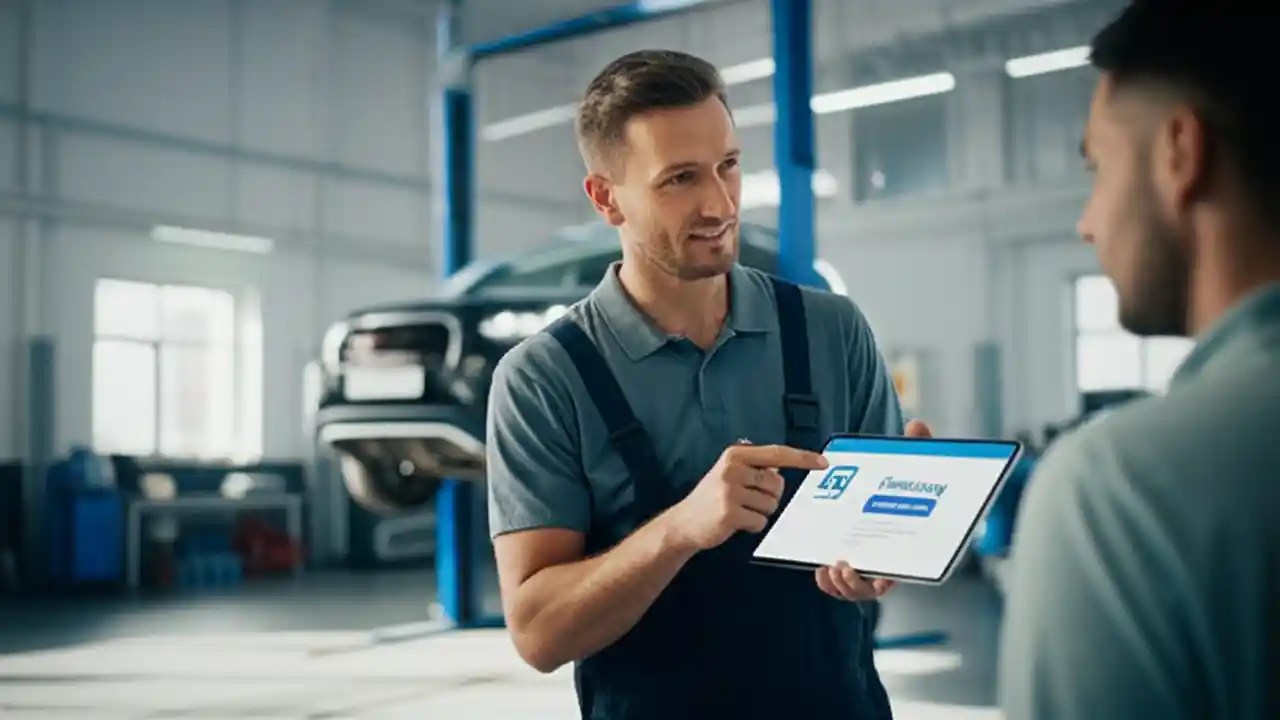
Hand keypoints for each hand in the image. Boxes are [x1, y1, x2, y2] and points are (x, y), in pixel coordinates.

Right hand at [666, 444, 828, 550]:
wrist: (684, 522)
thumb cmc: (711, 498)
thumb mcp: (729, 473)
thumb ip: (754, 468)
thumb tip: (780, 467)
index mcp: (735, 455)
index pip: (777, 453)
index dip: (802, 458)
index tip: (823, 462)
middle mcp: (733, 469)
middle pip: (777, 484)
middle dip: (769, 497)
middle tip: (748, 501)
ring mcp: (731, 491)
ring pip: (771, 505)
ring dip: (759, 512)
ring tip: (739, 511)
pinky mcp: (730, 513)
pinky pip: (760, 521)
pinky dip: (752, 526)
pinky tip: (736, 523)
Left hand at [814, 419, 931, 601]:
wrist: (888, 486)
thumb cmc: (904, 480)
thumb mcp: (912, 463)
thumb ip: (917, 446)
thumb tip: (918, 426)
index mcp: (904, 546)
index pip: (901, 572)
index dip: (887, 580)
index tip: (879, 577)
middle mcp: (885, 560)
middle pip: (871, 590)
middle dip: (855, 586)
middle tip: (842, 566)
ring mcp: (864, 563)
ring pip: (852, 590)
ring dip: (840, 586)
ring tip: (828, 567)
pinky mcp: (846, 560)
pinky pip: (837, 583)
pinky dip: (828, 582)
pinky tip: (820, 567)